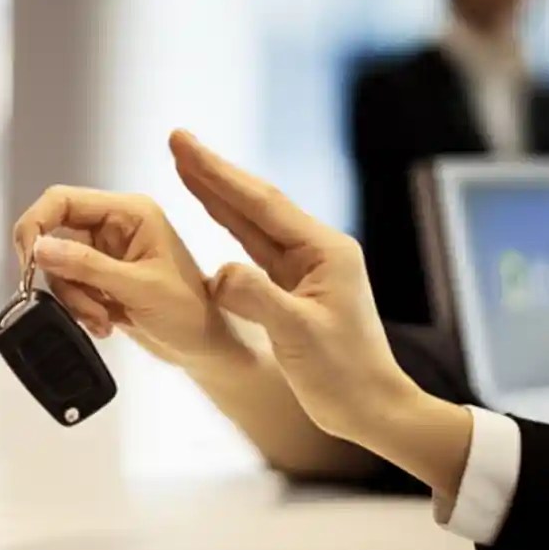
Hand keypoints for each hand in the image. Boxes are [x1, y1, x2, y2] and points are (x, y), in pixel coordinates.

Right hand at [12, 185, 244, 368]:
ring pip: (58, 267)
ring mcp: (104, 253)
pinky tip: (105, 323)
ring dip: (73, 299)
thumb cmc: (187, 311)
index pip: (63, 200)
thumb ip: (87, 266)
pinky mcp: (99, 278)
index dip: (37, 224)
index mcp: (128, 212)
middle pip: (54, 236)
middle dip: (61, 275)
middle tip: (79, 304)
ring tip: (102, 319)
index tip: (28, 261)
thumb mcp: (138, 288)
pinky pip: (68, 287)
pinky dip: (79, 308)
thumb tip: (39, 247)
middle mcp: (112, 225)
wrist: (204, 347)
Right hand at [168, 130, 430, 438]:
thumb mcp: (298, 334)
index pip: (261, 203)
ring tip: (185, 164)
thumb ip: (256, 296)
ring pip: (251, 221)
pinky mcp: (294, 286)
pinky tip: (211, 209)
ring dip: (217, 193)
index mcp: (324, 251)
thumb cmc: (344, 375)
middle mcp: (316, 250)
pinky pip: (253, 246)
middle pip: (254, 201)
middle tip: (177, 141)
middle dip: (213, 171)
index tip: (184, 146)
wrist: (371, 408)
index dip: (217, 173)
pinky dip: (227, 224)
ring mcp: (305, 267)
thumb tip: (217, 271)